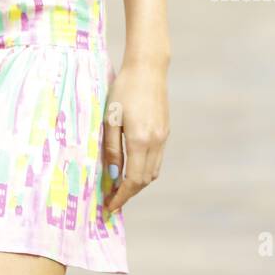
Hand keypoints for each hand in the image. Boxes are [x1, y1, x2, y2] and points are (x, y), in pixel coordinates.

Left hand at [101, 57, 169, 216]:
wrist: (148, 68)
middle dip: (128, 194)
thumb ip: (112, 147)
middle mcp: (155, 142)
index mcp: (140, 140)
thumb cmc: (123, 89)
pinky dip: (145, 170)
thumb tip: (113, 174)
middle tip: (111, 200)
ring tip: (119, 187)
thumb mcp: (110, 117)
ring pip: (153, 172)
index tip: (109, 206)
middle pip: (144, 180)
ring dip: (137, 183)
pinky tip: (132, 167)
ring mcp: (163, 137)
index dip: (120, 196)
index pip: (132, 180)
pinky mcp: (165, 131)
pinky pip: (157, 159)